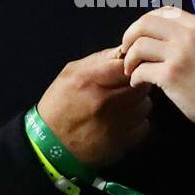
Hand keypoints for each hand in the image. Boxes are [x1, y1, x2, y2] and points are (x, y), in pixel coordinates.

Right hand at [36, 49, 152, 169]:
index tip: (127, 71)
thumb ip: (99, 60)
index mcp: (88, 80)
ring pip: (145, 106)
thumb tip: (125, 51)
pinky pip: (143, 126)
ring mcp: (112, 124)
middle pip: (140, 85)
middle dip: (137, 84)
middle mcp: (102, 102)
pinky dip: (137, 123)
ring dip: (138, 103)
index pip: (126, 65)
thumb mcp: (71, 73)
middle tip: (127, 88)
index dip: (130, 66)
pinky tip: (123, 122)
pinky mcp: (119, 143)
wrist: (49, 144)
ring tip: (124, 105)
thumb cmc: (59, 104)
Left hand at [119, 7, 194, 135]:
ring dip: (129, 59)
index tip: (141, 37)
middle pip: (144, 24)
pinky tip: (138, 83)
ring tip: (131, 70)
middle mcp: (188, 34)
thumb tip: (161, 34)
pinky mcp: (170, 75)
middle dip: (129, 36)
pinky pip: (140, 70)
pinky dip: (134, 77)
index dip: (146, 23)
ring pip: (139, 45)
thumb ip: (190, 36)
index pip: (163, 12)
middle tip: (127, 52)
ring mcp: (179, 54)